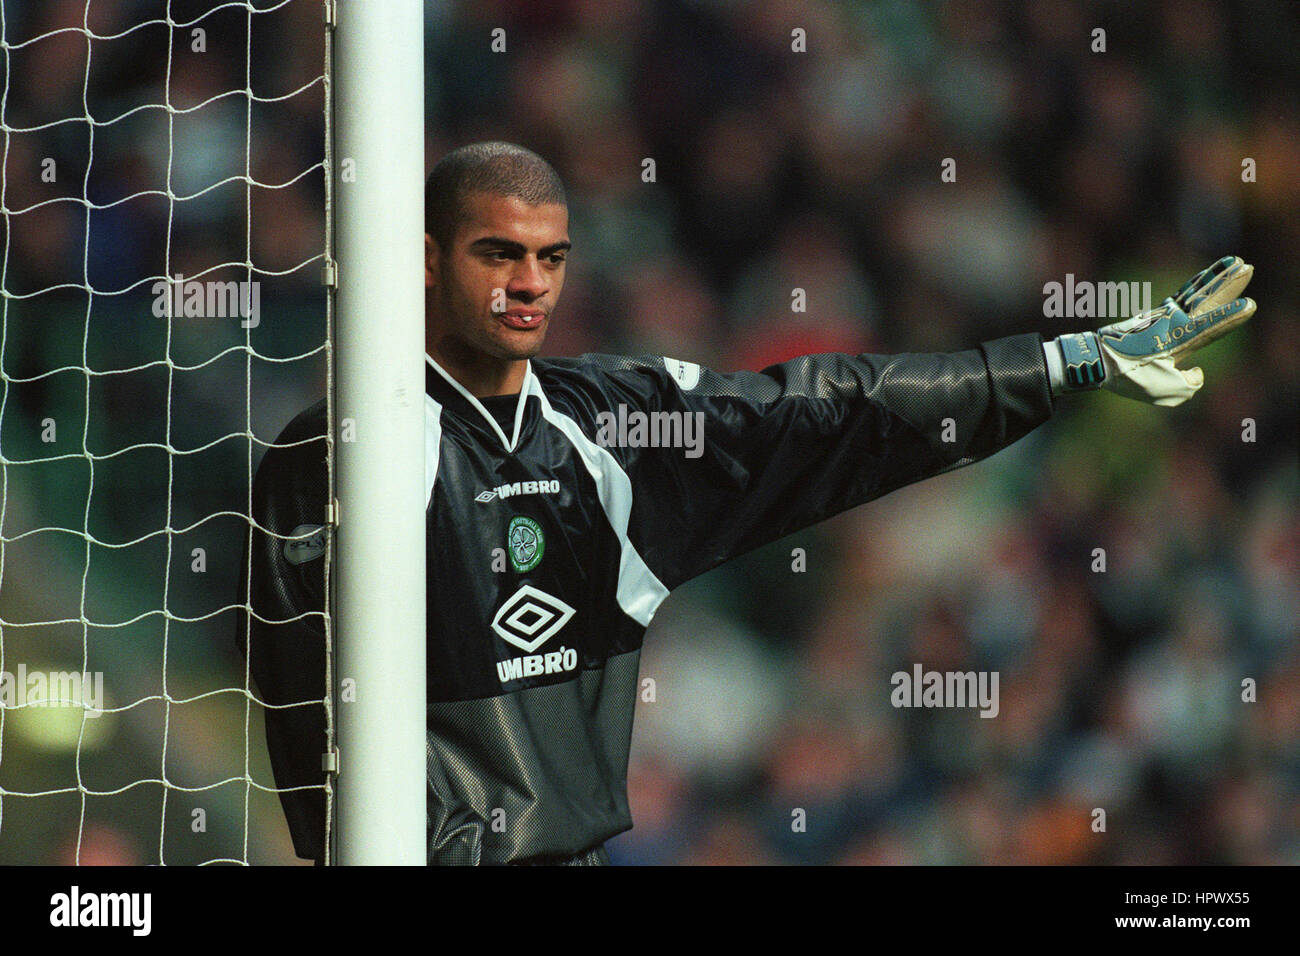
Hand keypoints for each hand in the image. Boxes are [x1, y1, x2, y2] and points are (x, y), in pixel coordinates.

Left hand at [1097, 256, 1255, 405]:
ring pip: (1195, 292)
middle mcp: (1172, 323)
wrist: (1094, 359)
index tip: (1249, 305)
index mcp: (1177, 339)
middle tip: (1247, 265)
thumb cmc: (1129, 376)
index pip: (1210, 326)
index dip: (1229, 317)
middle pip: (1205, 299)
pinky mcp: (1153, 317)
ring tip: (1234, 261)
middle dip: (1227, 283)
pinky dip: (1196, 286)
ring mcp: (1162, 317)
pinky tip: (1203, 280)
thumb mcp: (1165, 391)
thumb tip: (1195, 371)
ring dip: (1215, 277)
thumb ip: (1190, 383)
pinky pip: (1181, 297)